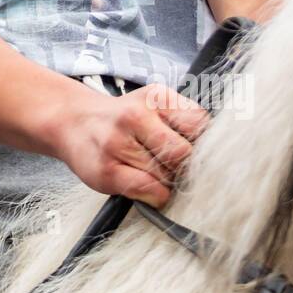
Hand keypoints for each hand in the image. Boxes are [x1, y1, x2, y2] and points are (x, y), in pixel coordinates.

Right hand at [42, 82, 209, 208]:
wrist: (71, 121)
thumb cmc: (122, 119)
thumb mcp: (153, 104)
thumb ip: (184, 121)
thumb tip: (220, 154)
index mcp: (156, 96)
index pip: (199, 125)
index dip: (204, 146)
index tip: (201, 155)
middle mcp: (136, 114)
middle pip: (184, 153)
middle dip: (186, 168)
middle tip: (178, 170)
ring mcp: (119, 142)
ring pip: (167, 175)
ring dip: (168, 182)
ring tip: (156, 174)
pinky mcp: (107, 170)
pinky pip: (149, 189)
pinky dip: (156, 195)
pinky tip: (148, 187)